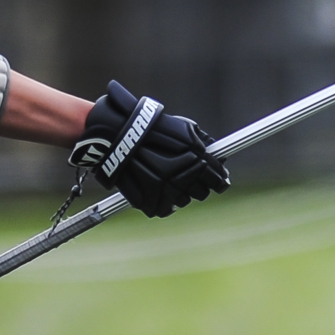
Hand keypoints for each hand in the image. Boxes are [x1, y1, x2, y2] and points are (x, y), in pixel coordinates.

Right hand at [70, 80, 230, 217]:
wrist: (114, 134)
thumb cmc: (148, 127)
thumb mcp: (181, 128)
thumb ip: (202, 142)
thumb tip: (217, 157)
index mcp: (194, 156)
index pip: (217, 176)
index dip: (219, 179)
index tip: (219, 180)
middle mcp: (181, 174)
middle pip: (203, 192)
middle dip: (200, 185)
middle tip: (190, 177)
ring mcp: (164, 189)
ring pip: (184, 200)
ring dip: (180, 191)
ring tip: (168, 178)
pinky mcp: (148, 200)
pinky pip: (165, 207)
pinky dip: (163, 200)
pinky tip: (157, 187)